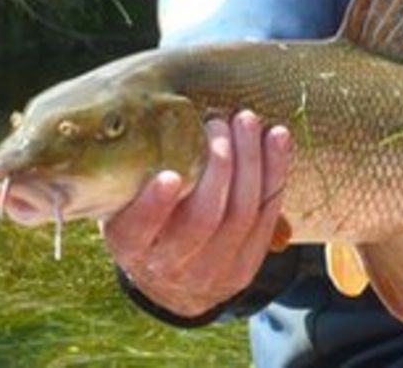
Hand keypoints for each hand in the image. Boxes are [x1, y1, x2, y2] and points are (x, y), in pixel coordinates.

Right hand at [102, 111, 291, 315]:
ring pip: (242, 214)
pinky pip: (268, 215)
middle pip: (203, 218)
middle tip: (218, 123)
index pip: (140, 228)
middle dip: (218, 165)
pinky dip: (276, 171)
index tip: (170, 175)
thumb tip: (160, 117)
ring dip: (251, 161)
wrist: (172, 285)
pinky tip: (278, 137)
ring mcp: (212, 269)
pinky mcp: (246, 266)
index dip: (156, 204)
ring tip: (247, 121)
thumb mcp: (124, 205)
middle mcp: (169, 263)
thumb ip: (138, 174)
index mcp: (131, 246)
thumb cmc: (146, 224)